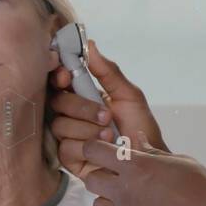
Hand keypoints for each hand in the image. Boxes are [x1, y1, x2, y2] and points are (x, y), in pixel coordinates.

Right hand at [49, 40, 167, 179]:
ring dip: (88, 129)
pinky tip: (102, 149)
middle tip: (106, 115)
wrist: (147, 160)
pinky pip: (65, 147)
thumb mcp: (129, 95)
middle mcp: (72, 114)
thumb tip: (90, 44)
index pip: (60, 81)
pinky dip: (85, 147)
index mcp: (84, 96)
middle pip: (57, 102)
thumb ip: (108, 72)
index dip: (58, 76)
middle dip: (82, 107)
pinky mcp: (69, 158)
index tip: (66, 76)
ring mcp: (69, 136)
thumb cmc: (140, 128)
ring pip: (60, 125)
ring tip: (111, 135)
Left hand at [82, 134, 205, 205]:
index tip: (104, 151)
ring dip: (111, 200)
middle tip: (121, 177)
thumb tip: (136, 140)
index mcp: (136, 166)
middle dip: (103, 175)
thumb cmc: (205, 190)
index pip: (93, 151)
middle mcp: (125, 191)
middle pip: (91, 179)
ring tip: (132, 200)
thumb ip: (152, 151)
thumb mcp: (180, 161)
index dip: (96, 149)